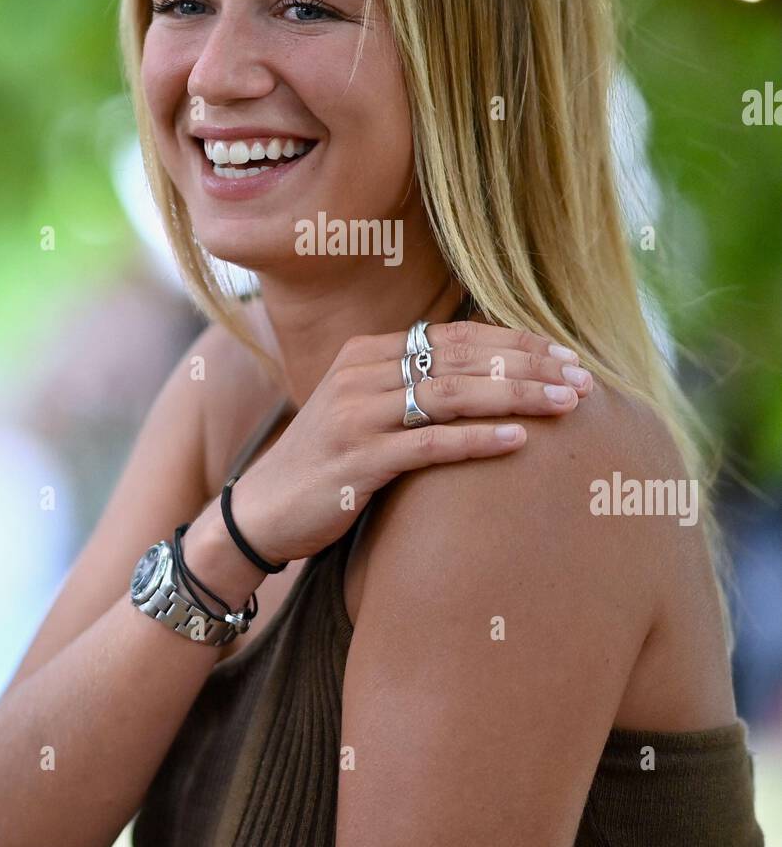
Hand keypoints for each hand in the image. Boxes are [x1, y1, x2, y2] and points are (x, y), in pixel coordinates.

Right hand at [226, 319, 592, 565]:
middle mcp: (360, 374)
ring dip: (516, 396)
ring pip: (452, 394)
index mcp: (366, 352)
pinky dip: (477, 440)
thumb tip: (489, 376)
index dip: (514, 342)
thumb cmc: (329, 462)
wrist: (263, 511)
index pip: (456, 335)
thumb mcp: (365, 409)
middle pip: (462, 359)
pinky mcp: (357, 461)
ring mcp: (356, 416)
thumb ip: (413, 387)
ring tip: (567, 403)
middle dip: (529, 366)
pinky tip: (520, 441)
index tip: (566, 354)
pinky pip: (429, 445)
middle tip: (584, 378)